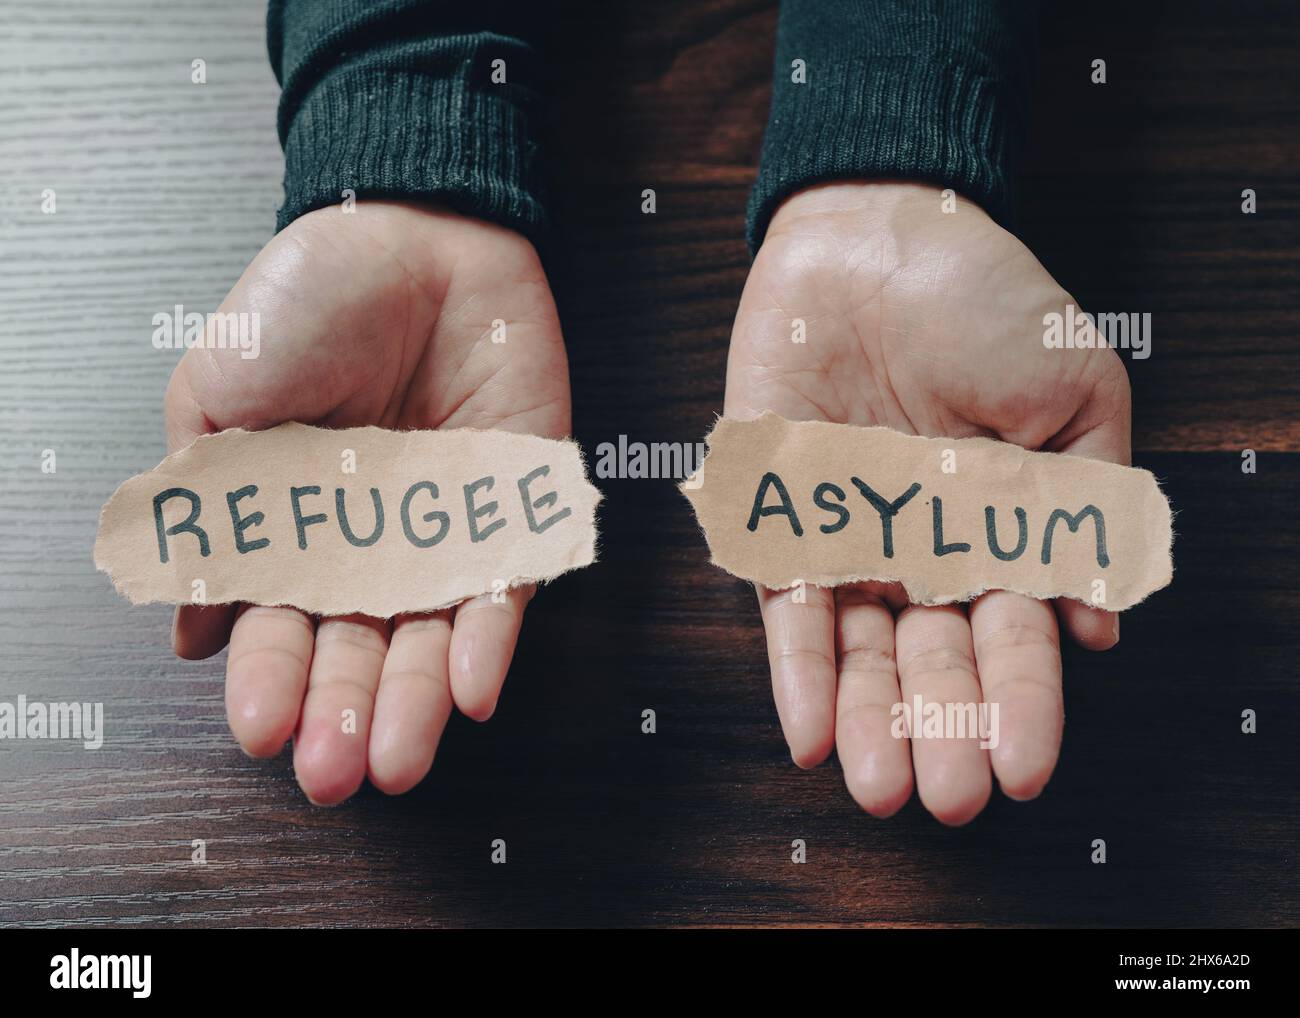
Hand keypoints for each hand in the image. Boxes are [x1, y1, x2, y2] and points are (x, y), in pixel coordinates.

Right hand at [165, 202, 569, 804]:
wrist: (413, 227)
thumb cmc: (308, 301)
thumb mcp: (219, 395)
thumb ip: (204, 509)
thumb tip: (191, 633)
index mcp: (291, 527)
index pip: (279, 625)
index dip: (269, 678)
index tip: (261, 727)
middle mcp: (369, 545)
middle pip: (358, 650)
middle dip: (345, 714)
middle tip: (336, 774)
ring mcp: (444, 530)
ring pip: (433, 638)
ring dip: (418, 702)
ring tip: (401, 760)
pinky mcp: (515, 506)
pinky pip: (507, 584)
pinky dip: (493, 638)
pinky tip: (477, 692)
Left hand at [725, 181, 1129, 823]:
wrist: (880, 233)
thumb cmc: (986, 301)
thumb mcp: (1077, 393)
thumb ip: (1087, 507)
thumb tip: (1100, 625)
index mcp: (999, 532)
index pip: (1014, 637)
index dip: (1021, 704)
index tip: (1022, 768)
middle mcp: (922, 554)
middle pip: (931, 662)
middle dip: (940, 728)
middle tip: (946, 794)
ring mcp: (848, 542)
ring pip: (856, 654)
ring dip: (867, 722)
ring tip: (879, 788)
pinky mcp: (778, 519)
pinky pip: (784, 606)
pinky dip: (794, 668)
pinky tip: (807, 732)